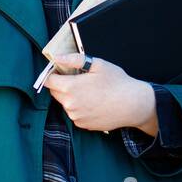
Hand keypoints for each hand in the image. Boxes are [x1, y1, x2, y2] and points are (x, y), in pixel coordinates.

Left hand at [43, 53, 157, 135]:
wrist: (133, 105)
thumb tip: (56, 57)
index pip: (48, 81)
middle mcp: (69, 105)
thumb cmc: (117, 82)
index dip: (53, 74)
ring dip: (71, 97)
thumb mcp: (98, 64)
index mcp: (70, 88)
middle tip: (79, 79)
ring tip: (90, 92)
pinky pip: (74, 113)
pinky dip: (79, 107)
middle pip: (55, 92)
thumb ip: (74, 59)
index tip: (61, 70)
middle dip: (62, 85)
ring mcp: (76, 116)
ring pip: (65, 103)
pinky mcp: (83, 124)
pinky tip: (94, 102)